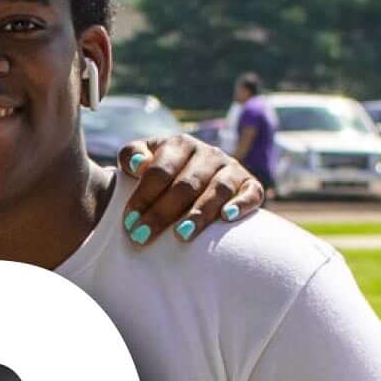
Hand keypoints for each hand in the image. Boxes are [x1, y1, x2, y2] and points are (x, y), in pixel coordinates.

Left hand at [113, 134, 266, 245]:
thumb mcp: (144, 160)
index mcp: (180, 144)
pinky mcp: (250, 184)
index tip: (129, 222)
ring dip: (199, 213)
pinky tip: (227, 217)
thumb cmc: (164, 175)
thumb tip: (138, 165)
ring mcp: (231, 167)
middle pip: (186, 184)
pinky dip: (240, 204)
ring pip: (217, 190)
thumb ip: (131, 156)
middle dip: (163, 213)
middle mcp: (208, 153)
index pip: (160, 171)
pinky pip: (251, 193)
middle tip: (143, 236)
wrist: (200, 179)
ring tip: (181, 235)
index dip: (143, 197)